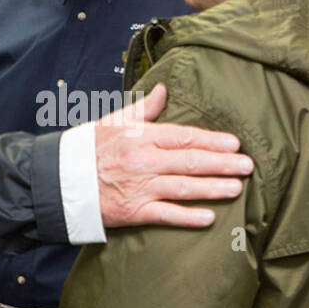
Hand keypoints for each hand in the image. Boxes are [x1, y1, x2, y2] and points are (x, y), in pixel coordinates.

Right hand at [94, 84, 251, 228]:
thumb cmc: (89, 149)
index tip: (234, 144)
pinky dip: (188, 217)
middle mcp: (144, 161)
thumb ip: (142, 108)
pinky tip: (209, 218)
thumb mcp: (114, 122)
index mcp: (141, 137)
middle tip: (247, 166)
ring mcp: (140, 187)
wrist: (61, 181)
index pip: (184, 137)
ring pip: (184, 187)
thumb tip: (163, 89)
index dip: (212, 141)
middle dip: (223, 164)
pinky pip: (166, 214)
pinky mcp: (134, 211)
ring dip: (213, 188)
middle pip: (191, 162)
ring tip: (237, 188)